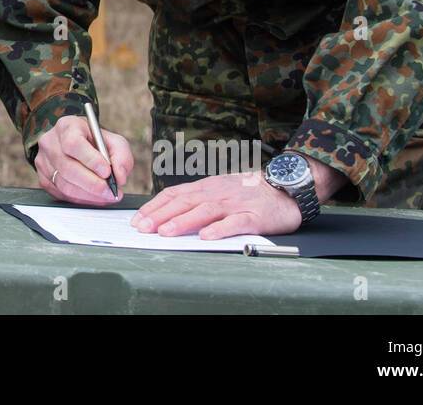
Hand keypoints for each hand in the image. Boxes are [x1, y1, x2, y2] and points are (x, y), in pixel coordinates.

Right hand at [34, 114, 132, 204]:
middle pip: (67, 168)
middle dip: (93, 184)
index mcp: (67, 126)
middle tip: (111, 191)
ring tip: (107, 196)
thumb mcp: (113, 140)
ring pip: (64, 184)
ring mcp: (43, 161)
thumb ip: (121, 155)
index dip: (90, 160)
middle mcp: (50, 143)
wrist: (76, 144)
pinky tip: (95, 197)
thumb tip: (119, 176)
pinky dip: (82, 200)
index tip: (107, 172)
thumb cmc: (94, 142)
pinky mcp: (43, 178)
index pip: (73, 144)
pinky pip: (62, 194)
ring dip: (89, 195)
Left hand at [131, 170, 302, 238]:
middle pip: (185, 202)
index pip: (174, 194)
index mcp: (206, 187)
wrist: (284, 188)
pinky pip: (235, 222)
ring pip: (206, 211)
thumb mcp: (218, 190)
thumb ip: (196, 200)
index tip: (138, 219)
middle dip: (161, 215)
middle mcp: (217, 192)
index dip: (155, 207)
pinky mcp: (254, 216)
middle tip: (143, 228)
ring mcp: (235, 203)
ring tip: (167, 232)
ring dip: (184, 221)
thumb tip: (166, 214)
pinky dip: (220, 229)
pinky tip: (207, 236)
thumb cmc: (247, 192)